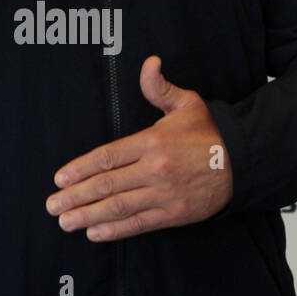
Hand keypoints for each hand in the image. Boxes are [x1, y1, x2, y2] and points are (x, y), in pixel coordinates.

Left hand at [45, 55, 232, 240]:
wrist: (244, 161)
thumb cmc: (211, 132)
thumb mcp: (187, 103)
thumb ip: (160, 87)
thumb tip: (149, 63)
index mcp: (152, 142)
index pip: (106, 157)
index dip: (79, 169)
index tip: (59, 178)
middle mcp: (155, 169)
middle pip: (106, 185)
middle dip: (75, 196)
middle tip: (52, 206)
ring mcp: (164, 194)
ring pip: (118, 207)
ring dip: (88, 215)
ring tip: (66, 222)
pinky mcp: (174, 214)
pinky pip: (139, 223)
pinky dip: (115, 230)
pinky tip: (94, 233)